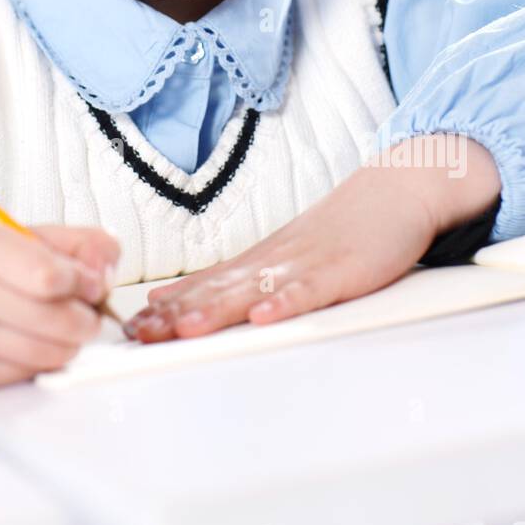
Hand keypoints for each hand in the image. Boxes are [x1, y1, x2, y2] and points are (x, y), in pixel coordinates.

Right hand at [0, 221, 119, 389]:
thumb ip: (73, 243)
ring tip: (58, 323)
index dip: (87, 282)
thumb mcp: (12, 235)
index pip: (50, 276)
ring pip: (51, 353)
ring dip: (69, 341)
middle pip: (60, 321)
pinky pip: (27, 373)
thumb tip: (110, 266)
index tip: (93, 282)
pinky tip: (26, 339)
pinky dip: (40, 359)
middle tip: (85, 308)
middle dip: (87, 317)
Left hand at [123, 160, 441, 341]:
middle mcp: (273, 260)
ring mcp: (305, 263)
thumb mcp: (286, 255)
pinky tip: (263, 317)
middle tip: (139, 334)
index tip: (130, 327)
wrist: (394, 191)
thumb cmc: (342, 230)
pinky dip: (286, 303)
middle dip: (176, 314)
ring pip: (253, 290)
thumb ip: (241, 278)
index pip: (202, 286)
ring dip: (217, 309)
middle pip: (217, 290)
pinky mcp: (341, 269)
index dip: (166, 308)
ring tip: (184, 328)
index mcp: (259, 260)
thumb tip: (184, 297)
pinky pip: (310, 289)